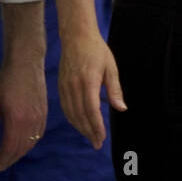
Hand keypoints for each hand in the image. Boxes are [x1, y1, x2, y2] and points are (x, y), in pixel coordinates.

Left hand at [0, 59, 46, 171]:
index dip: (2, 160)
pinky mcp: (45, 113)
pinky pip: (38, 135)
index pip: (10, 148)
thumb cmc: (6, 80)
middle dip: (10, 160)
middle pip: (21, 149)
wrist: (26, 62)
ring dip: (20, 153)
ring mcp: (40, 117)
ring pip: (31, 143)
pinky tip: (22, 144)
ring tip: (9, 157)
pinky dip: (30, 144)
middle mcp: (31, 121)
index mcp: (17, 119)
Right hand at [58, 28, 125, 150]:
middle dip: (89, 132)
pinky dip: (72, 119)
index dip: (96, 126)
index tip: (102, 138)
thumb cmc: (97, 51)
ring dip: (80, 128)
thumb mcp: (111, 68)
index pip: (92, 110)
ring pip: (71, 114)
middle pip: (80, 116)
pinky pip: (65, 108)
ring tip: (90, 137)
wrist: (76, 37)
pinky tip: (79, 124)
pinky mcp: (60, 86)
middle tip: (98, 143)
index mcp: (88, 81)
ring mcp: (65, 87)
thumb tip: (121, 109)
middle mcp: (74, 86)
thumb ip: (115, 90)